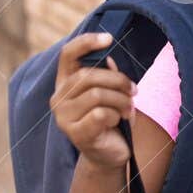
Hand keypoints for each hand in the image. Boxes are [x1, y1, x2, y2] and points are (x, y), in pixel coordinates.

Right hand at [51, 33, 134, 170]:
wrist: (109, 154)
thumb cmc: (111, 120)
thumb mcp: (111, 94)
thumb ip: (107, 76)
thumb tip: (109, 58)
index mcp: (65, 83)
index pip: (68, 55)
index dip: (86, 42)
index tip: (109, 37)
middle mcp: (59, 97)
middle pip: (89, 75)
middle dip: (118, 81)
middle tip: (134, 91)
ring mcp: (63, 116)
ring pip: (97, 94)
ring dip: (121, 100)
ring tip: (129, 109)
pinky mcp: (75, 133)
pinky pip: (101, 114)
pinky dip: (117, 115)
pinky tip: (119, 122)